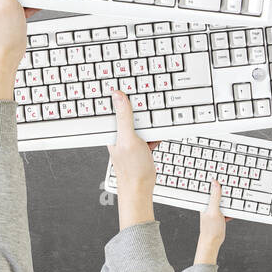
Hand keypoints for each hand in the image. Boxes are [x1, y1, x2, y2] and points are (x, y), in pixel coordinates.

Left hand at [106, 88, 156, 230]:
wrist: (141, 189)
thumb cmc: (131, 169)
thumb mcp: (128, 139)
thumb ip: (124, 118)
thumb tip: (118, 96)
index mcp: (112, 130)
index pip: (114, 106)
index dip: (120, 94)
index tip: (128, 82)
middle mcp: (120, 132)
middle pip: (129, 111)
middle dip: (139, 105)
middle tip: (147, 97)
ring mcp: (131, 138)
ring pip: (141, 121)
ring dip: (149, 119)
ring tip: (154, 117)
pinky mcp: (141, 144)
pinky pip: (150, 131)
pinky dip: (156, 131)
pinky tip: (158, 134)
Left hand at [194, 179, 228, 264]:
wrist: (213, 242)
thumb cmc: (210, 229)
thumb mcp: (214, 211)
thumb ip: (215, 197)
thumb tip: (215, 183)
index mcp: (205, 201)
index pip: (210, 187)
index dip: (215, 180)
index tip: (222, 174)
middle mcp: (209, 204)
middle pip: (218, 193)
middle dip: (224, 189)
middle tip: (231, 184)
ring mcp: (215, 209)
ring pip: (224, 200)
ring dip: (229, 200)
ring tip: (234, 197)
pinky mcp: (221, 214)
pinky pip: (228, 208)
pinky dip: (232, 208)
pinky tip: (234, 210)